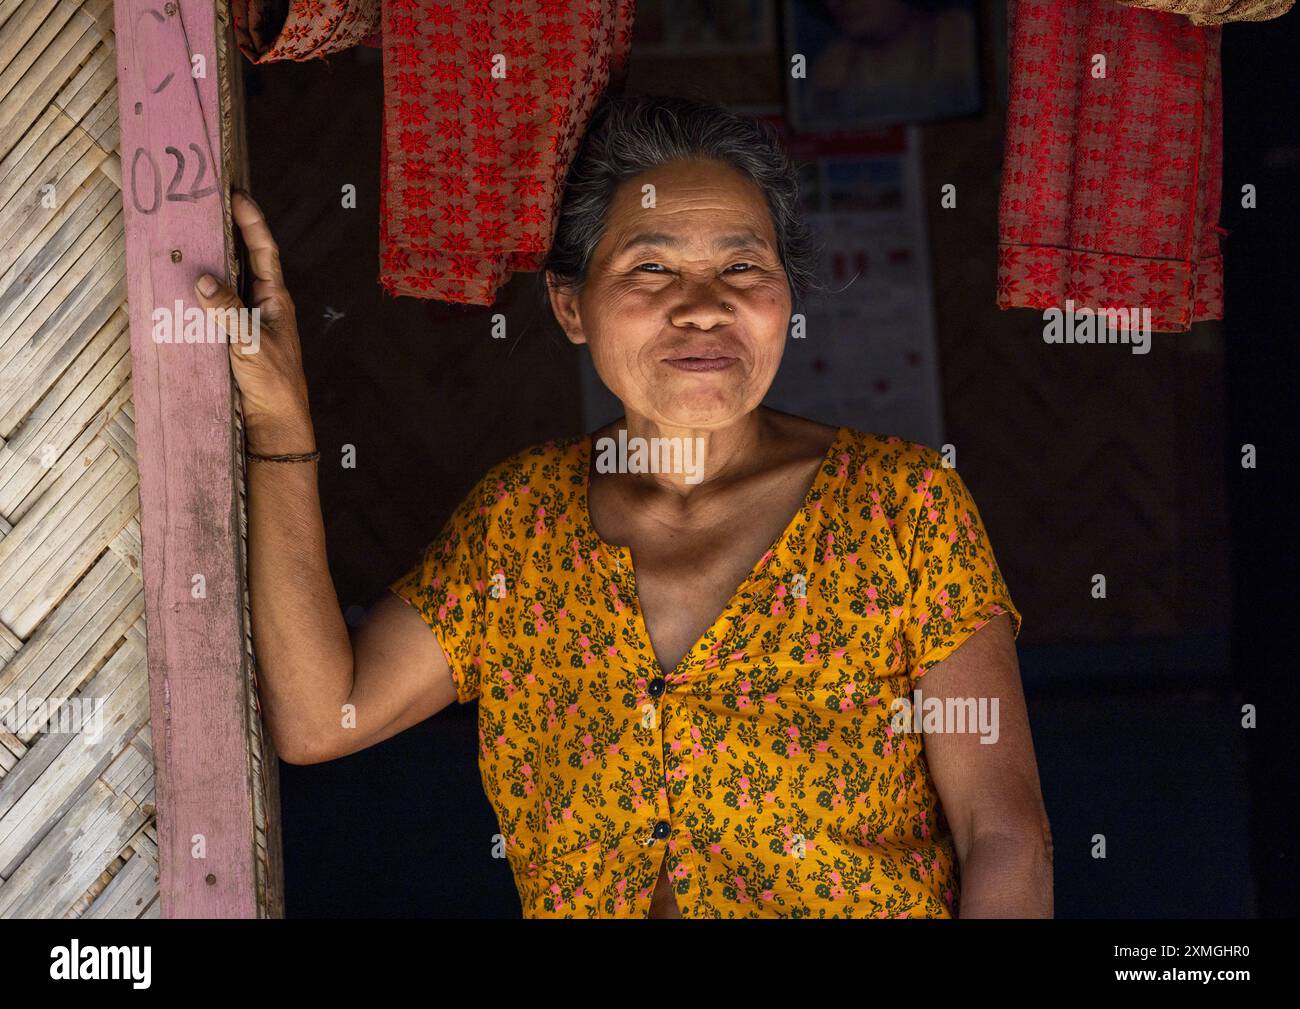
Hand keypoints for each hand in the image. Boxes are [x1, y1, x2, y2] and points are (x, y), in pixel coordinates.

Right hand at [194, 190, 314, 453]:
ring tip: (184, 238)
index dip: (251, 222)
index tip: (236, 195)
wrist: (275, 420)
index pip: (264, 251)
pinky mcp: (233, 337)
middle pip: (243, 260)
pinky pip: (213, 307)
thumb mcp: (250, 342)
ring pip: (226, 283)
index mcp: (276, 299)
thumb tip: (203, 278)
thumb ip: (228, 310)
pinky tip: (179, 286)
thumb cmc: (273, 382)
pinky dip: (198, 295)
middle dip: (225, 234)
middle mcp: (263, 304)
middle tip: (202, 208)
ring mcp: (247, 320)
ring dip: (208, 263)